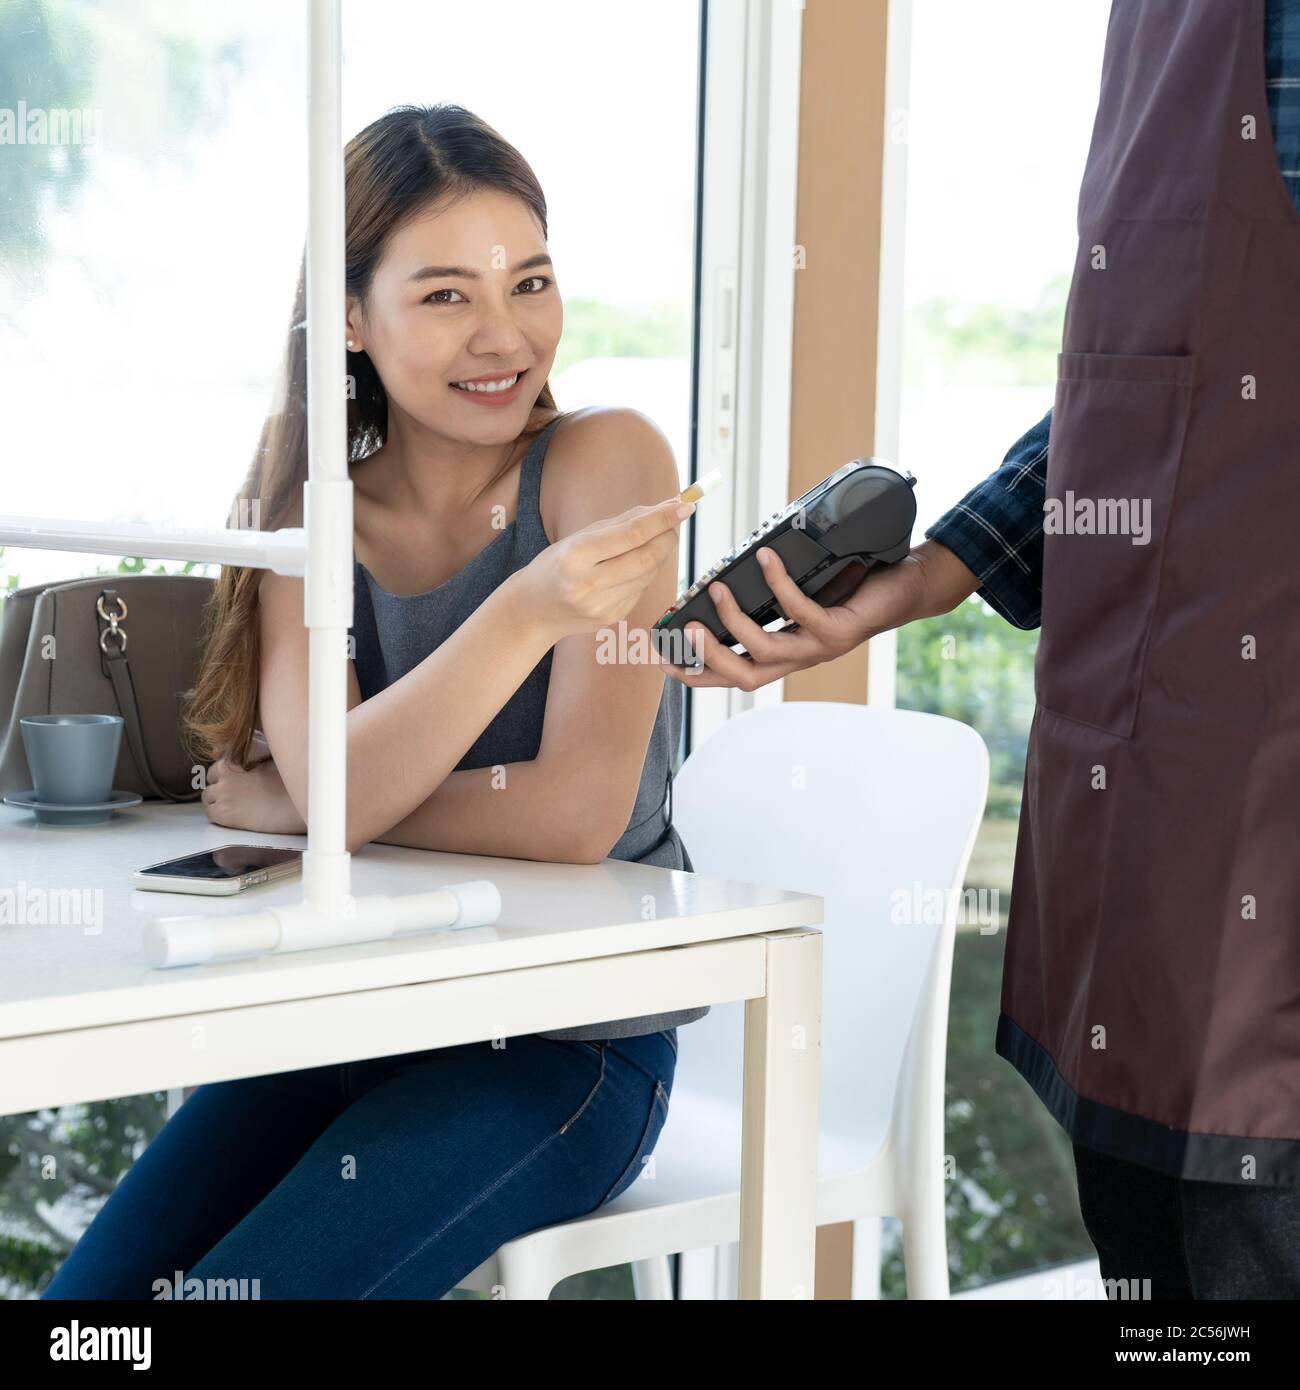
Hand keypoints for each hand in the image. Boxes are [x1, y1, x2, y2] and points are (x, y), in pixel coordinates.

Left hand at [201, 731, 307, 833]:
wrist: (289, 807)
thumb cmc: (282, 784)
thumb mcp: (262, 762)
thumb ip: (239, 755)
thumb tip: (215, 750)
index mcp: (229, 764)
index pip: (215, 768)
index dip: (225, 775)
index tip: (235, 781)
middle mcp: (222, 780)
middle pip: (209, 783)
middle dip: (219, 787)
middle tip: (238, 793)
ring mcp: (221, 798)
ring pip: (207, 798)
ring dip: (216, 800)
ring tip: (236, 804)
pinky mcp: (222, 815)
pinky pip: (210, 813)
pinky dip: (218, 813)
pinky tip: (234, 813)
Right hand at [510, 496, 694, 640]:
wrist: (533, 610)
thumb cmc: (556, 565)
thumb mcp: (578, 537)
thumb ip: (621, 523)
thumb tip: (662, 507)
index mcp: (575, 556)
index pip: (631, 535)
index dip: (662, 519)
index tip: (684, 505)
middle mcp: (588, 585)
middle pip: (646, 558)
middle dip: (667, 537)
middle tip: (675, 520)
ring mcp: (601, 606)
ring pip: (648, 575)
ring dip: (659, 554)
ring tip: (655, 538)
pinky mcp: (611, 618)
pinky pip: (640, 590)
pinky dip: (645, 573)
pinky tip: (634, 565)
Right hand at [660, 539, 979, 690]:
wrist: (908, 587)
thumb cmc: (854, 587)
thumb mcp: (802, 593)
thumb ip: (769, 595)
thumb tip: (724, 576)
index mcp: (786, 653)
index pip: (735, 674)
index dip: (701, 674)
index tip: (667, 661)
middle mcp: (800, 658)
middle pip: (744, 677)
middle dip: (709, 659)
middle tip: (682, 630)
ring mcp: (820, 648)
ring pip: (764, 650)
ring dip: (734, 620)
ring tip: (717, 589)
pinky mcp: (839, 631)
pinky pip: (798, 610)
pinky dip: (777, 584)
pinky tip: (766, 559)